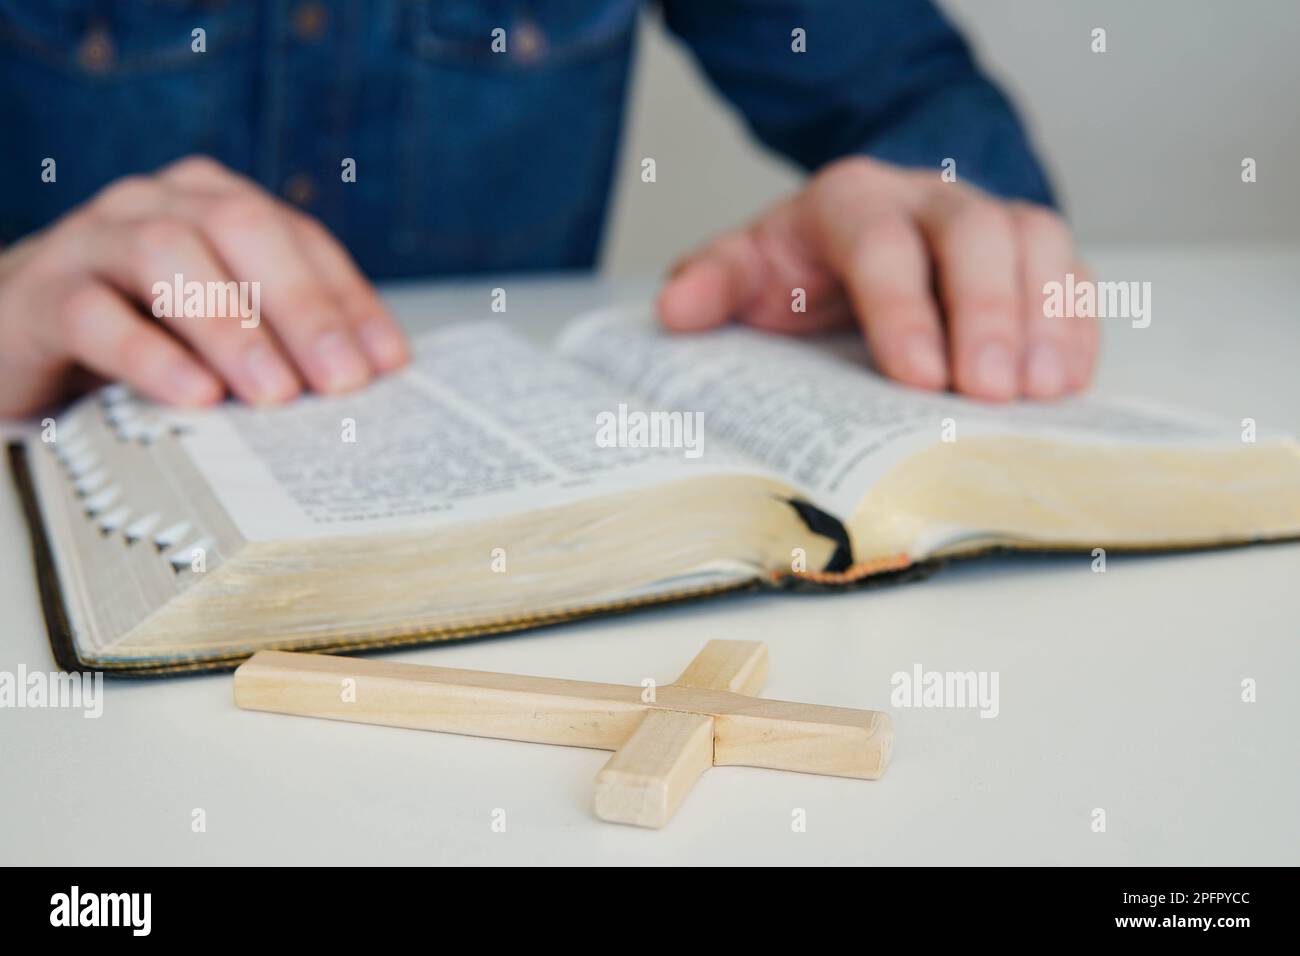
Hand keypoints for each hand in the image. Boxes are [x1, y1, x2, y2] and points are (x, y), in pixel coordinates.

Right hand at [0, 156, 407, 417]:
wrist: (19, 333)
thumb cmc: (142, 331)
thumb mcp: (225, 329)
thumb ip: (287, 338)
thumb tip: (372, 379)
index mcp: (216, 203)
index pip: (299, 238)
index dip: (348, 300)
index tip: (388, 365)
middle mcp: (157, 204)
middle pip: (242, 229)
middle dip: (302, 306)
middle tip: (341, 381)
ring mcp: (93, 240)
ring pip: (168, 256)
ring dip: (231, 327)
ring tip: (275, 394)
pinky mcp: (41, 296)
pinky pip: (94, 315)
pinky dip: (149, 357)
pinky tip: (195, 396)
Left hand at [657, 156, 1097, 400]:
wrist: (861, 230)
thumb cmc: (803, 262)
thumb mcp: (749, 266)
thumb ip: (713, 283)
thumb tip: (674, 313)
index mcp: (854, 201)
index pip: (884, 246)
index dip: (905, 309)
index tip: (919, 377)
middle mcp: (931, 199)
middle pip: (975, 237)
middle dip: (987, 316)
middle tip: (990, 394)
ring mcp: (990, 220)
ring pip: (1037, 245)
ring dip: (1045, 321)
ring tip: (1042, 395)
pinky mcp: (1031, 255)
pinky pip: (1071, 275)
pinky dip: (1076, 326)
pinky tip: (1068, 383)